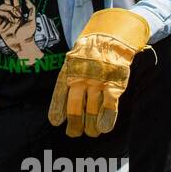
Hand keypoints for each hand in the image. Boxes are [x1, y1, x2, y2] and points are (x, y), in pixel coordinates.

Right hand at [0, 0, 42, 64]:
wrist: (24, 45)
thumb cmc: (29, 35)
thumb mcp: (33, 19)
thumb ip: (31, 8)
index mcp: (17, 11)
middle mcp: (10, 13)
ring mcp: (4, 18)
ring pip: (3, 5)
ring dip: (12, 9)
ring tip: (17, 17)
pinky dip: (7, 14)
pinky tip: (12, 20)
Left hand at [49, 8, 149, 137]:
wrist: (110, 37)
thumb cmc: (88, 53)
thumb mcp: (72, 62)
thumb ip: (66, 81)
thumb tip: (60, 102)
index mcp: (69, 72)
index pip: (59, 95)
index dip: (57, 110)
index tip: (56, 123)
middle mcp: (82, 79)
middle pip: (75, 107)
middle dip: (74, 124)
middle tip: (74, 134)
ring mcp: (98, 82)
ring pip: (91, 110)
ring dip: (90, 125)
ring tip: (90, 133)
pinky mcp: (114, 85)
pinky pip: (109, 107)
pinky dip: (106, 120)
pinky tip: (103, 129)